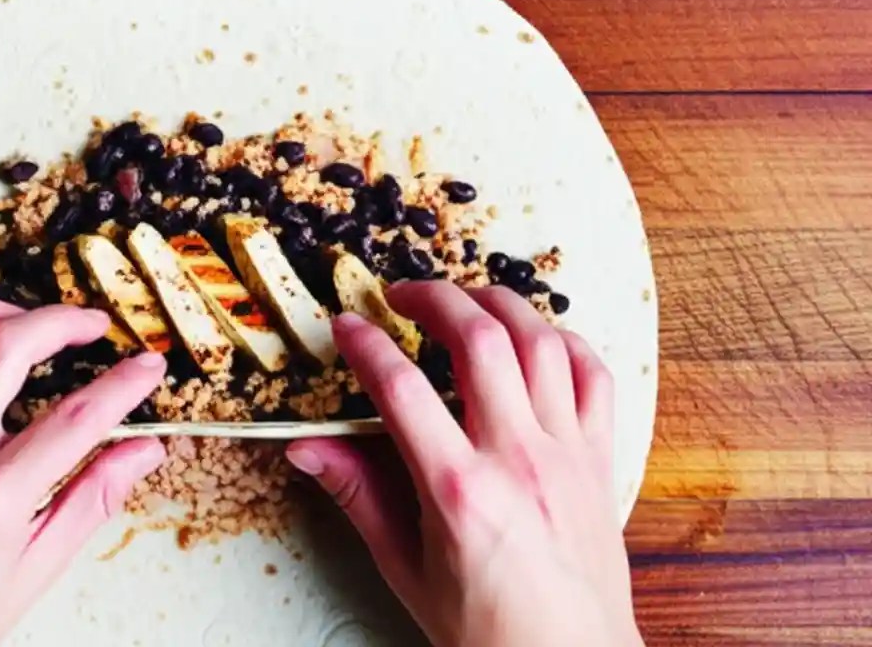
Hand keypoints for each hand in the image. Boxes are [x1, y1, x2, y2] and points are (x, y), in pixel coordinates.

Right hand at [287, 282, 641, 646]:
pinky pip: (593, 375)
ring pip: (541, 342)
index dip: (365, 345)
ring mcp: (566, 453)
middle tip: (402, 295)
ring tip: (464, 302)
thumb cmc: (487, 629)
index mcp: (458, 490)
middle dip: (434, 298)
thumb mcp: (405, 567)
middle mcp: (517, 459)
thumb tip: (308, 448)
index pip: (400, 389)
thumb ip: (358, 495)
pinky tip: (534, 340)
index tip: (346, 326)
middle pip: (479, 340)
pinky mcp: (600, 458)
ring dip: (498, 305)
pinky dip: (562, 342)